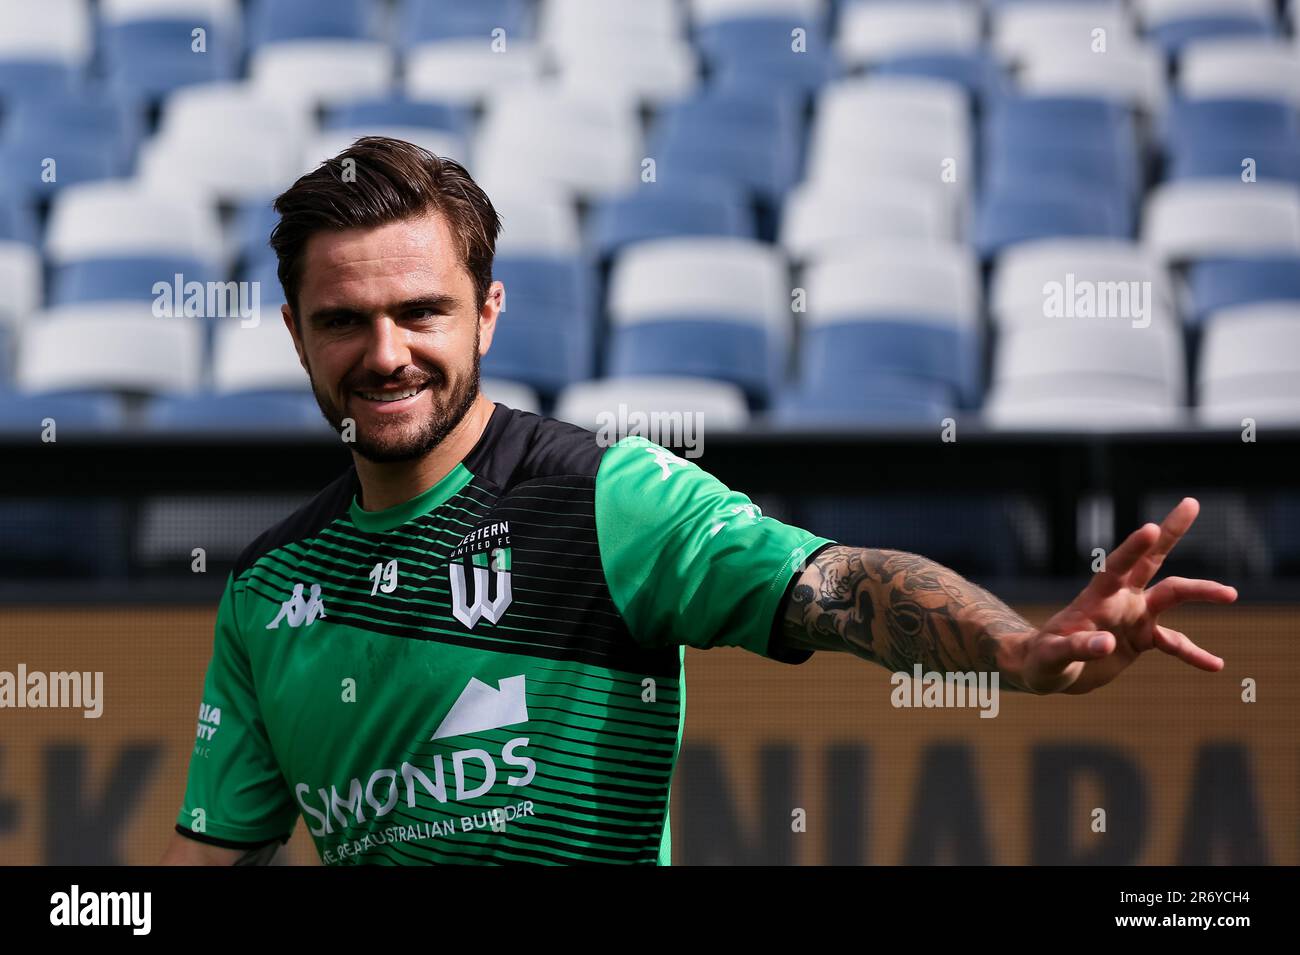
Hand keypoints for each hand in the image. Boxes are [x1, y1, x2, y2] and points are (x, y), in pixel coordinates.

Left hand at [1014, 498, 1237, 694]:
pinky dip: (1194, 653)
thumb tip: (1106, 642)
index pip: (1116, 567)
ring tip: (1232, 594)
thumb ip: (1078, 647)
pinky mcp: (1141, 638)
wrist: (1048, 671)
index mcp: (1097, 597)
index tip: (1151, 528)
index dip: (1133, 548)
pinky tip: (1216, 664)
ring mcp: (1133, 616)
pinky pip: (1175, 643)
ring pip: (1173, 596)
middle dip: (1170, 533)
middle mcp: (1120, 599)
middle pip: (1150, 561)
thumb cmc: (1044, 658)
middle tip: (1191, 503)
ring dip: (1201, 592)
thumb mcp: (1054, 656)